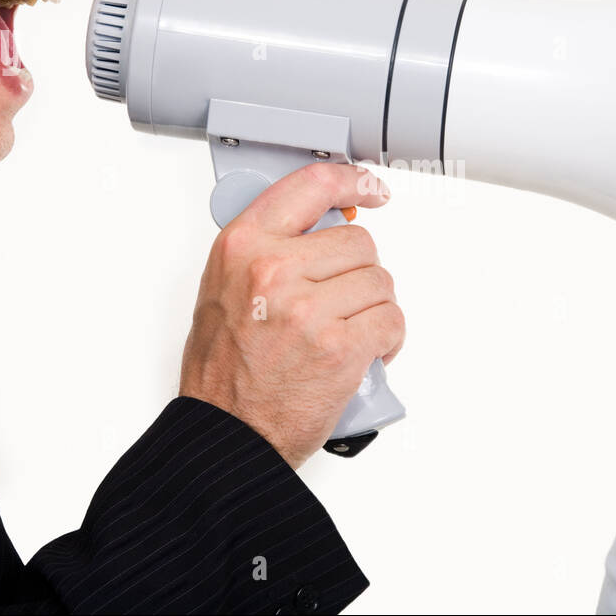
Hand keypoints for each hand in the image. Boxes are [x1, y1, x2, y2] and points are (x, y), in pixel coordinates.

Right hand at [179, 163, 404, 468]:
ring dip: (373, 308)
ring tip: (345, 333)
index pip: (310, 185)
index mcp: (243, 247)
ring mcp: (308, 309)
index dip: (350, 181)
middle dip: (358, 274)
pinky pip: (391, 320)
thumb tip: (327, 222)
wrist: (227, 433)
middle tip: (338, 304)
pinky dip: (388, 339)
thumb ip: (271, 248)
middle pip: (358, 242)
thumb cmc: (224, 370)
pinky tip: (363, 353)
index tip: (369, 189)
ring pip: (380, 281)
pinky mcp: (340, 346)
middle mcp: (274, 270)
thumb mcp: (225, 287)